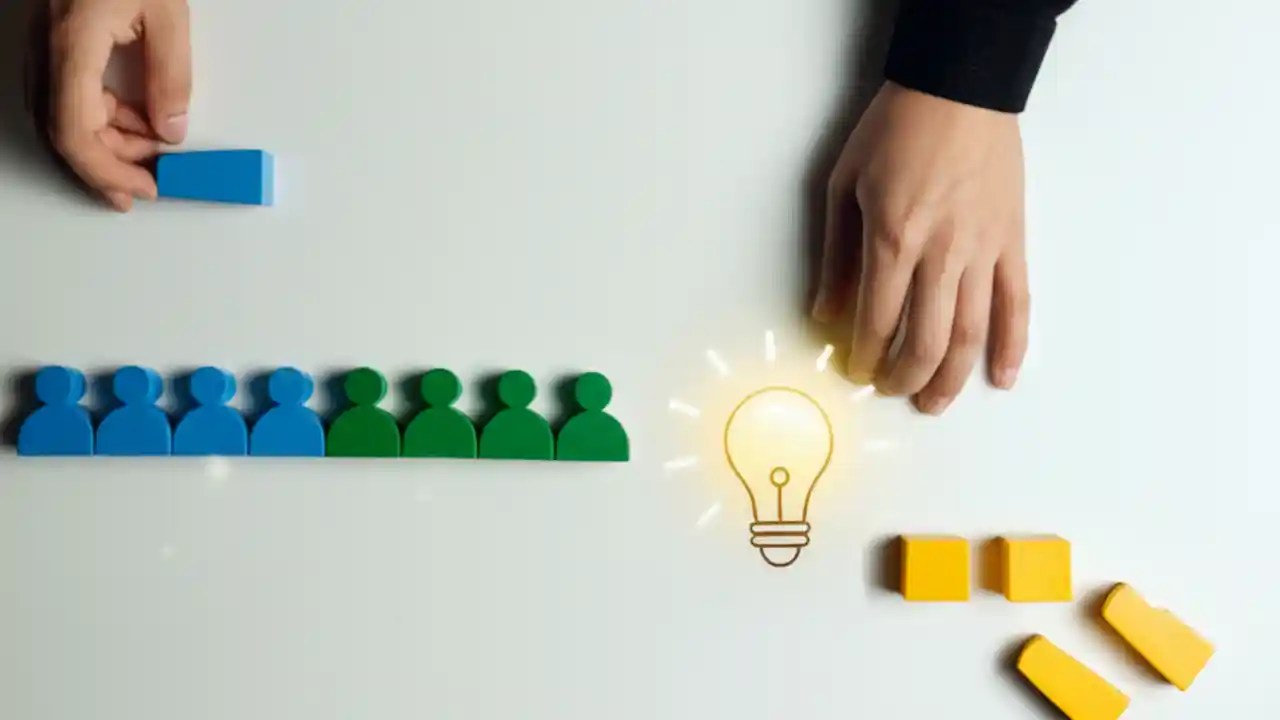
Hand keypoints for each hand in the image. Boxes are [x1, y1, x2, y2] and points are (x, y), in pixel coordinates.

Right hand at [45, 0, 190, 210]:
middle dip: (108, 165)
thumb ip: (171, 75)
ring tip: (154, 150)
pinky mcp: (51, 45)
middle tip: (152, 183)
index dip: (106, 170)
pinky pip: (67, 97)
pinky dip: (100, 119)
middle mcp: (46, 50)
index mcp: (72, 43)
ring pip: (62, 118)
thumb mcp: (167, 12)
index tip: (143, 189)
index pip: (74, 130)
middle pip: (62, 132)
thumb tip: (171, 131)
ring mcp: (42, 47)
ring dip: (107, 144)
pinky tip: (135, 122)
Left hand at [813, 82, 1029, 414]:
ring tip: (935, 402)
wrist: (958, 88)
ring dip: (953, 377)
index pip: (878, 320)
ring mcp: (983, 250)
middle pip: (927, 340)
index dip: (866, 356)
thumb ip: (836, 255)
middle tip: (891, 390)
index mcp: (894, 239)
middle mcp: (942, 253)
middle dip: (905, 377)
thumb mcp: (844, 185)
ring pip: (972, 332)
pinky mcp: (1012, 241)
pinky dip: (1011, 344)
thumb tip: (825, 312)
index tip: (857, 372)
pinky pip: (1016, 303)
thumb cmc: (895, 130)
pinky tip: (1001, 376)